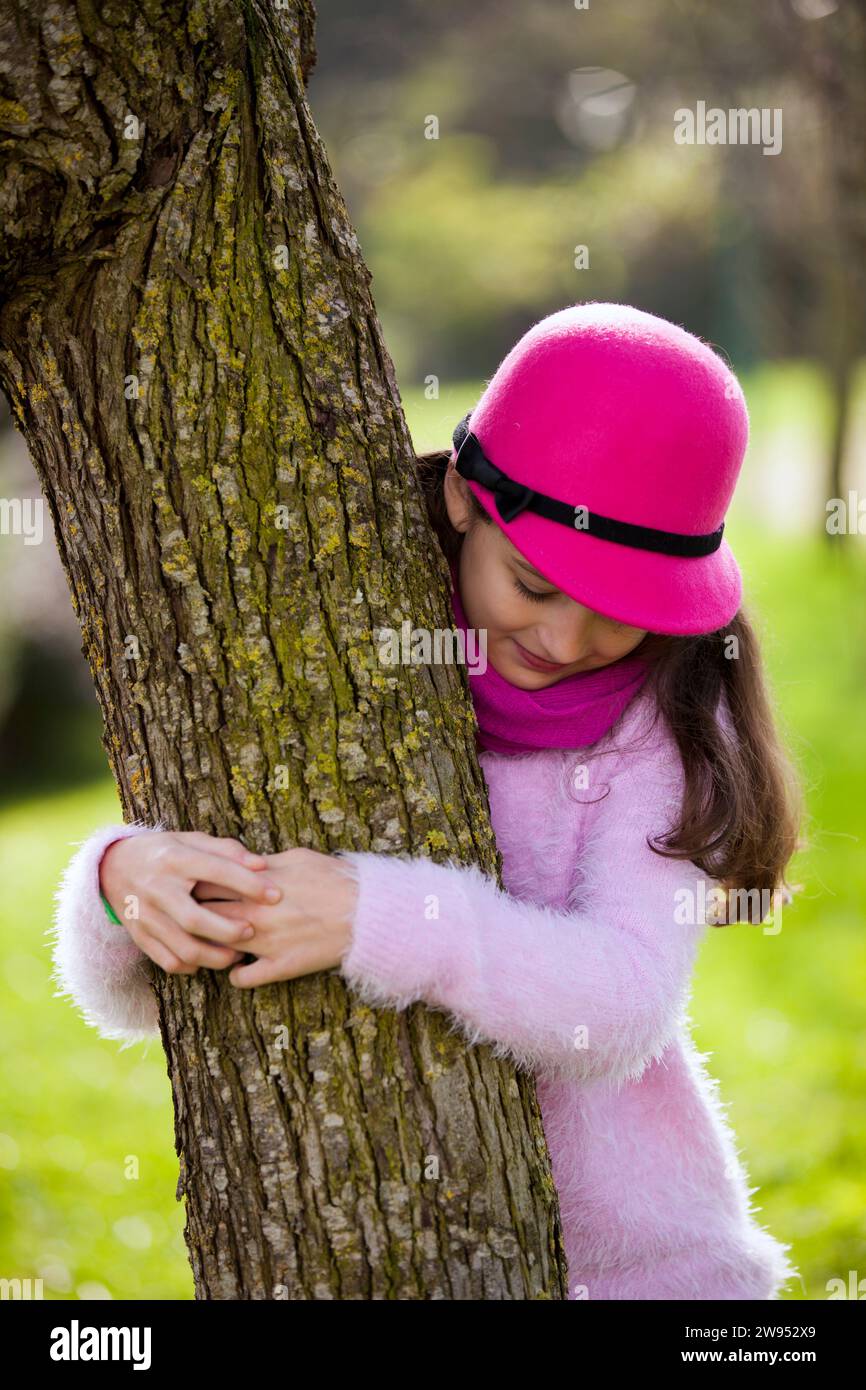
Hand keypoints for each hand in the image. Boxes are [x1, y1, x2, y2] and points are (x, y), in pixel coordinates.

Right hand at [99, 831, 283, 975]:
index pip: (216, 871)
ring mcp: (144, 915)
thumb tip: (261, 865)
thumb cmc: (166, 851)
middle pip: (195, 919)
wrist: (114, 866)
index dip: (249, 884)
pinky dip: (191, 966)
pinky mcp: (138, 935)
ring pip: (183, 948)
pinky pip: (167, 961)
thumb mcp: (192, 840)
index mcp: (174, 859)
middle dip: (229, 931)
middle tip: (252, 931)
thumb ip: (226, 850)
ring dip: (214, 957)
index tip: (276, 895)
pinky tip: (208, 960)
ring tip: (236, 953)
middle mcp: (157, 888)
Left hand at [202, 848, 358, 987]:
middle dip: (195, 915)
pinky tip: (241, 967)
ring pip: (217, 948)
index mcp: (255, 884)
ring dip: (212, 946)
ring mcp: (264, 943)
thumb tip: (244, 863)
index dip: (196, 886)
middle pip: (203, 915)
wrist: (365, 911)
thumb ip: (264, 862)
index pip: (206, 883)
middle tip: (195, 916)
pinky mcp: (279, 967)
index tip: (195, 888)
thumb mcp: (296, 857)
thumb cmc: (334, 879)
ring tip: (216, 942)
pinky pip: (242, 979)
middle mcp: (253, 914)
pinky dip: (236, 975)